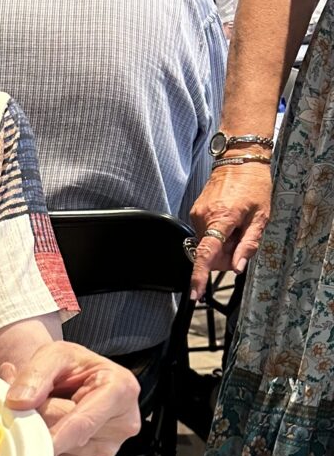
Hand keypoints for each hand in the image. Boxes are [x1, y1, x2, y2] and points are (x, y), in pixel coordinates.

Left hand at [1, 339, 139, 455]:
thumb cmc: (72, 364)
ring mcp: (110, 445)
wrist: (77, 377)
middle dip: (41, 422)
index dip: (54, 432)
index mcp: (120, 390)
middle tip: (21, 403)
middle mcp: (123, 423)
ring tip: (41, 407)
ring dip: (43, 433)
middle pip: (69, 437)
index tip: (31, 440)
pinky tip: (48, 424)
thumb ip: (35, 374)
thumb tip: (18, 402)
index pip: (83, 421)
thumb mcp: (53, 355)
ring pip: (64, 451)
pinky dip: (47, 446)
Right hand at [188, 161, 271, 299]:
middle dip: (225, 256)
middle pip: (210, 253)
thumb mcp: (261, 217)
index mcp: (222, 219)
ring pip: (208, 244)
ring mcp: (196, 214)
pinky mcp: (195, 212)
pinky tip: (229, 223)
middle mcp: (204, 217)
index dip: (200, 275)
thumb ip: (248, 244)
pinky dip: (217, 235)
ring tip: (237, 227)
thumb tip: (237, 267)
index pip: (207, 253)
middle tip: (242, 242)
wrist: (239, 162)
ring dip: (222, 244)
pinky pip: (205, 234)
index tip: (195, 293)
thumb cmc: (254, 187)